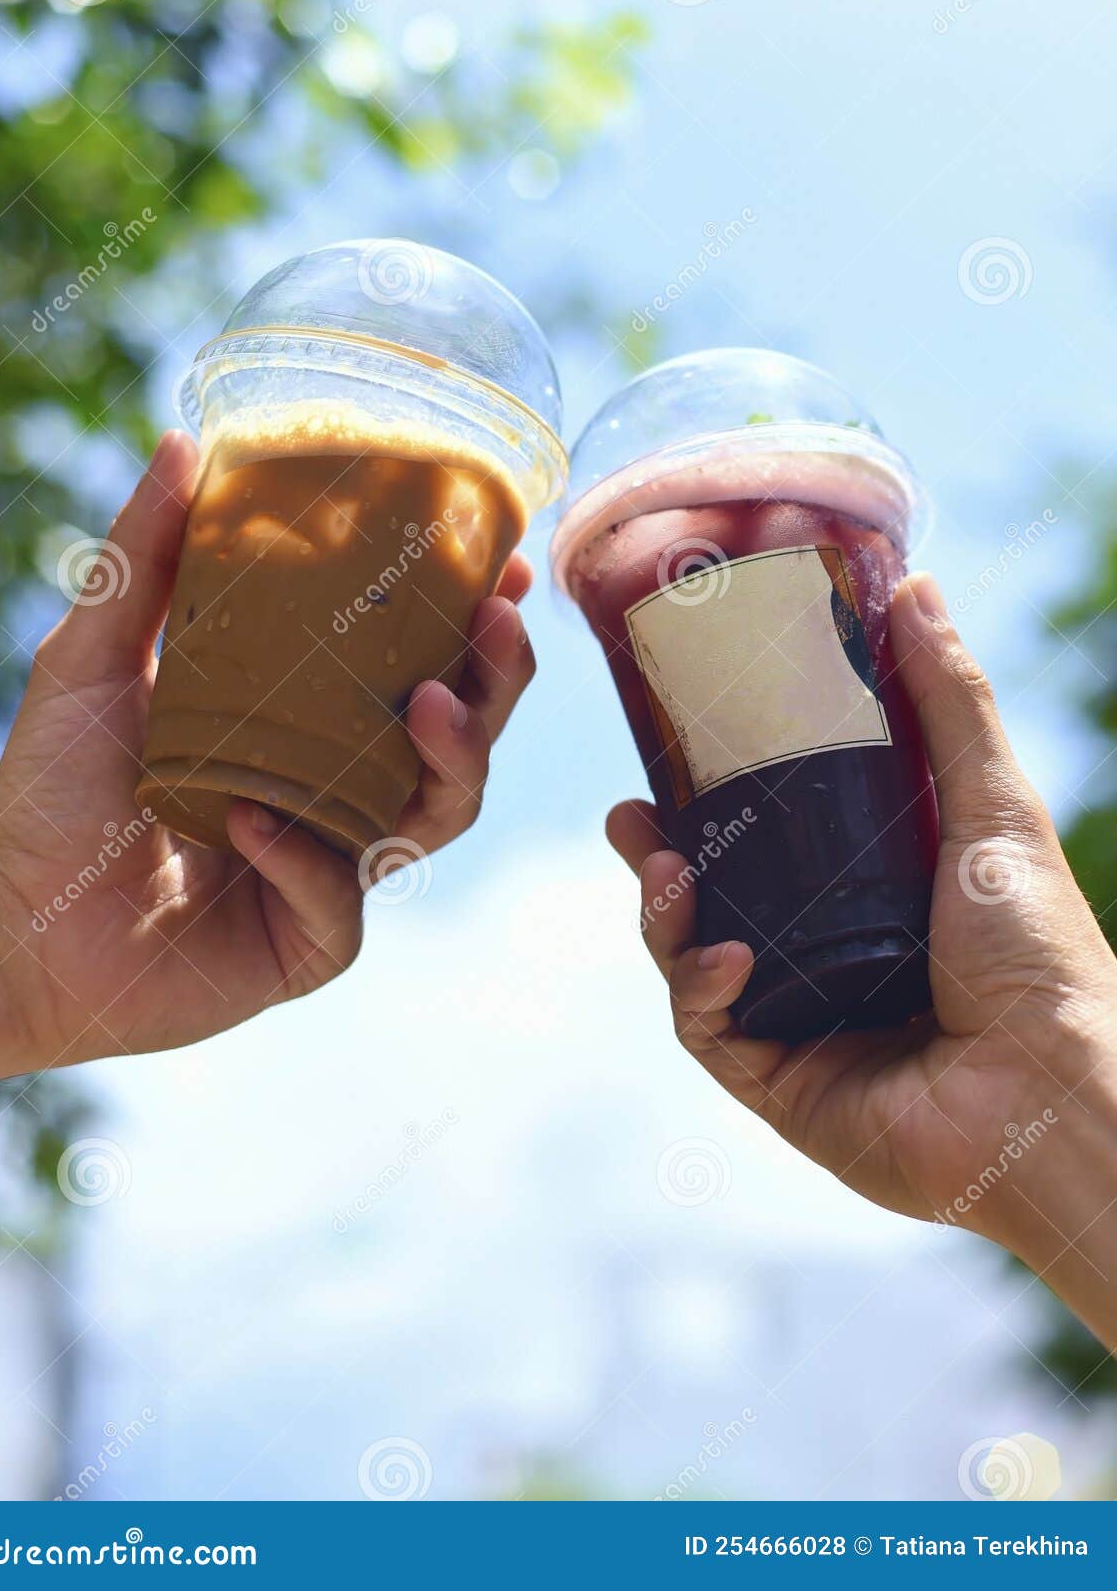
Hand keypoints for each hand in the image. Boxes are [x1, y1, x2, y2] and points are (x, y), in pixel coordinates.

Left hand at [0, 432, 535, 1081]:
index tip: (502, 565)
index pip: (418, 666)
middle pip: (457, 740)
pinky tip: (253, 819)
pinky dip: (305, 858)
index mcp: (310, 723)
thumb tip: (182, 441)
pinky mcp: (306, 943)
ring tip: (428, 703)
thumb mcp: (94, 657)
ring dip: (449, 759)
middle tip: (494, 625)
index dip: (472, 622)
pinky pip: (339, 901)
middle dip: (495, 685)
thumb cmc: (50, 789)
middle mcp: (337, 792)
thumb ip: (142, 558)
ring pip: (435, 817)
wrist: (3, 926)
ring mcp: (331, 869)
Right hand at [608, 572, 1116, 1346]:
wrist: (1051, 1094)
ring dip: (665, 914)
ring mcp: (796, 1019)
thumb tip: (915, 589)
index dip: (710, 796)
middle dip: (661, 858)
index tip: (669, 750)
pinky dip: (702, 988)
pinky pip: (709, 1029)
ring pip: (693, 958)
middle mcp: (825, 953)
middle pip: (713, 896)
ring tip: (669, 871)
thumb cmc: (1040, 955)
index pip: (768, 835)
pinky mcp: (778, 1082)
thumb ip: (949, 701)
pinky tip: (724, 958)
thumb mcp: (990, 806)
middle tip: (631, 818)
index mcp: (867, 890)